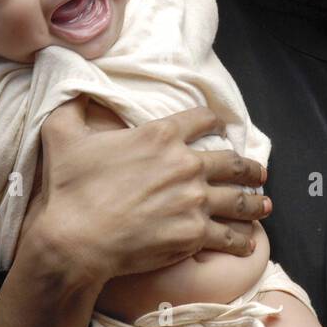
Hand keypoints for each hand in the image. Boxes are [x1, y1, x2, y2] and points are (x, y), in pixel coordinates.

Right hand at [28, 103, 267, 287]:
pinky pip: (229, 235)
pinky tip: (248, 241)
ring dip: (255, 201)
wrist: (75, 241)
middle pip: (231, 161)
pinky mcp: (195, 233)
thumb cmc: (70, 190)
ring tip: (264, 205)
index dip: (213, 122)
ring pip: (238, 198)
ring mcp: (194, 200)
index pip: (202, 120)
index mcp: (160, 136)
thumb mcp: (62, 135)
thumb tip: (75, 86)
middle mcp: (186, 164)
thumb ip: (72, 105)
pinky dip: (242, 239)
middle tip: (260, 171)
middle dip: (249, 167)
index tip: (221, 128)